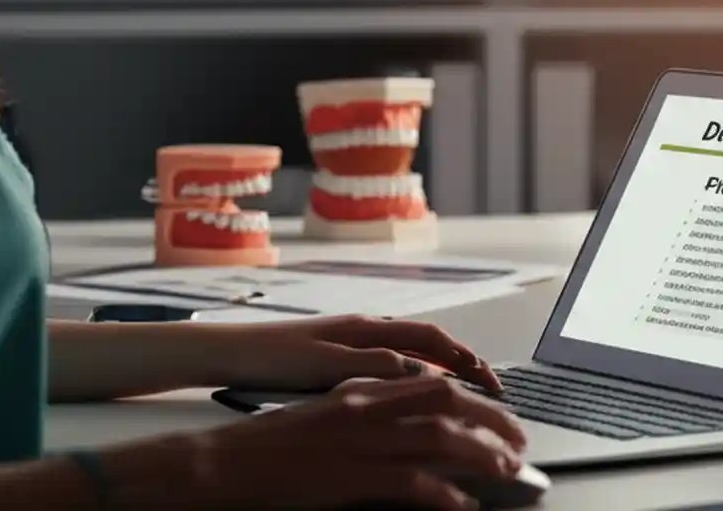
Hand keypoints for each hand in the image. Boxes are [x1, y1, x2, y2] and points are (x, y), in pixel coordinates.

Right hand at [181, 376, 526, 509]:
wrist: (222, 465)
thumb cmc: (268, 446)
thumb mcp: (324, 415)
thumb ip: (366, 411)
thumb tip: (408, 422)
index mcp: (359, 390)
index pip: (431, 383)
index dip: (474, 397)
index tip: (498, 413)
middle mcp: (364, 408)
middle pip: (446, 403)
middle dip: (491, 421)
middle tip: (517, 443)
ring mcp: (358, 443)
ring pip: (439, 439)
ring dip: (481, 455)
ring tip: (506, 470)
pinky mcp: (349, 478)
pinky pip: (411, 484)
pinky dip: (444, 494)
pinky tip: (461, 505)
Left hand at [212, 315, 501, 392]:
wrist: (230, 352)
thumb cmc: (272, 359)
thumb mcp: (325, 365)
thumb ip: (374, 365)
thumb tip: (422, 371)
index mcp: (366, 329)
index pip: (432, 339)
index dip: (466, 360)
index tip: (491, 384)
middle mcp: (364, 329)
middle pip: (428, 342)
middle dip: (463, 364)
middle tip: (491, 391)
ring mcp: (351, 340)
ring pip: (411, 351)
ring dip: (441, 368)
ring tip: (463, 394)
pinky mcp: (338, 354)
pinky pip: (390, 361)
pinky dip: (413, 374)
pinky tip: (413, 394)